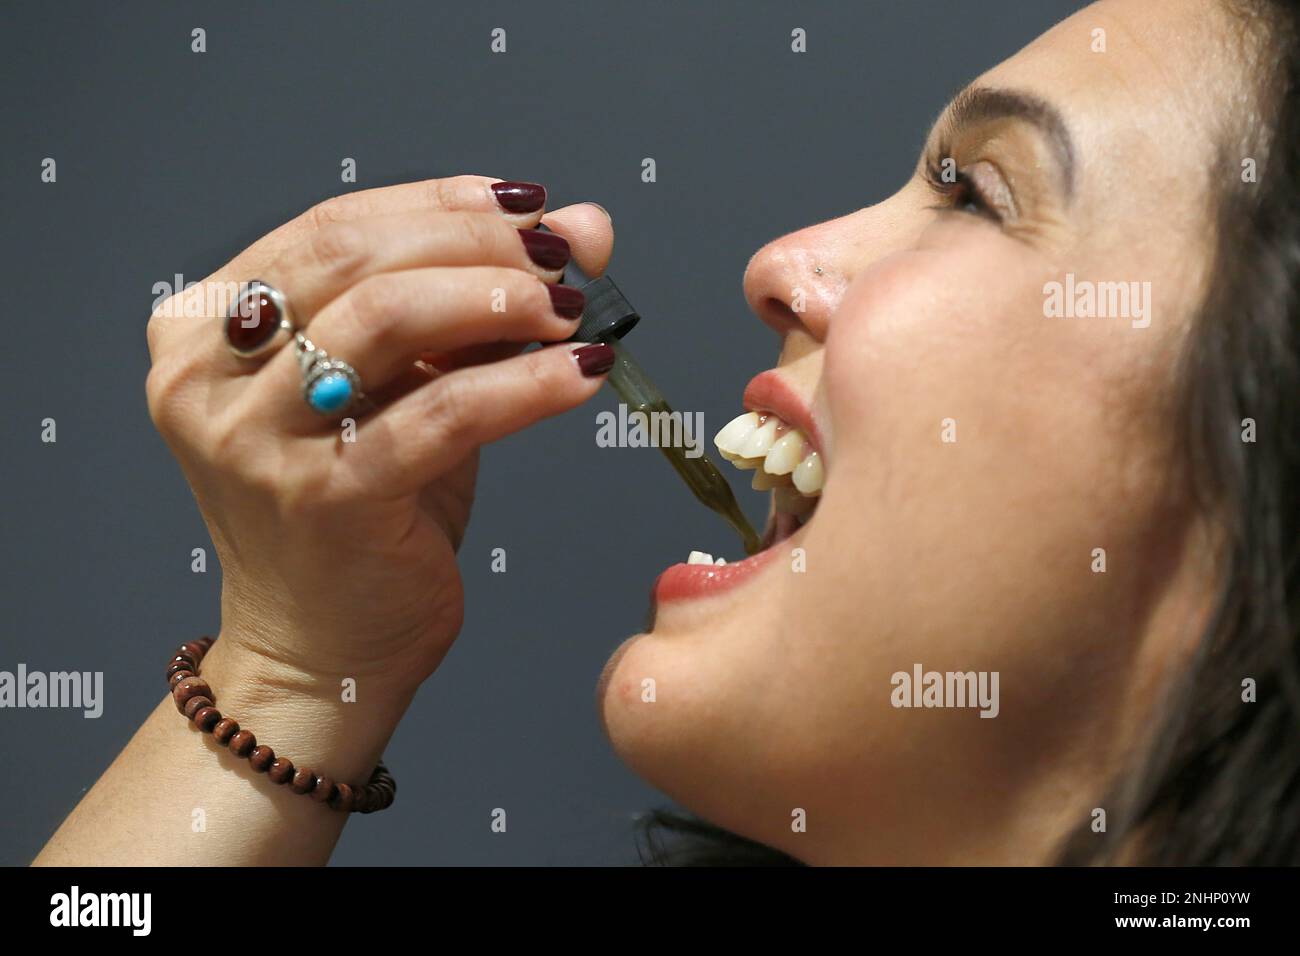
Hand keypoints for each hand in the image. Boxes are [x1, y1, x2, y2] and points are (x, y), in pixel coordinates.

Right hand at [145, 176, 613, 693]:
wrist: (320, 651)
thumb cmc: (358, 515)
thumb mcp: (400, 393)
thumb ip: (469, 310)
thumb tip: (577, 227)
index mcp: (205, 329)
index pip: (331, 227)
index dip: (443, 204)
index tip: (529, 205)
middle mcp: (210, 376)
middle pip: (355, 257)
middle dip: (475, 242)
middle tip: (561, 254)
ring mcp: (255, 440)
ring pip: (386, 319)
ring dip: (497, 298)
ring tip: (569, 308)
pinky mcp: (323, 500)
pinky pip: (442, 413)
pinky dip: (524, 384)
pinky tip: (580, 374)